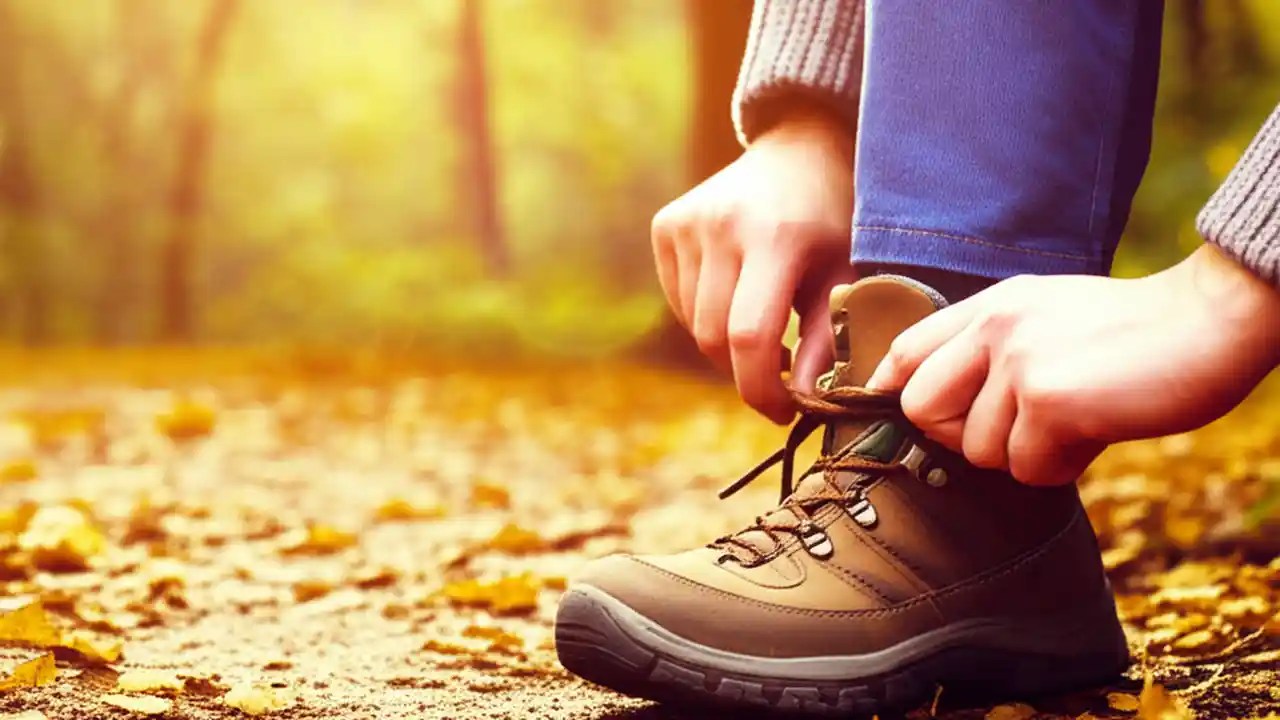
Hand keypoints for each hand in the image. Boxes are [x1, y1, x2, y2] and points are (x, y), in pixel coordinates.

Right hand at [651, 108, 855, 422]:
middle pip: (714, 336)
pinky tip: (740, 300)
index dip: (760, 388)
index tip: (784, 411)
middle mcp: (721, 225)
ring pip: (693, 323)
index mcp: (775, 237)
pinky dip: (706, 317)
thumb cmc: (837, 219)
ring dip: (727, 347)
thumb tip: (803, 400)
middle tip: (779, 385)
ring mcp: (687, 222)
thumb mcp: (848, 275)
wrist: (803, 147)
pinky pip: (679, 300)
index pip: (749, 335)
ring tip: (767, 334)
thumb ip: (827, 339)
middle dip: (744, 375)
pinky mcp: (666, 225)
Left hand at [867, 246, 1279, 484]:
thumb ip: (998, 347)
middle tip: (1015, 433)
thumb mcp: (1051, 315)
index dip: (892, 390)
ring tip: (1074, 424)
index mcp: (992, 306)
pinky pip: (1025, 467)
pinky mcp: (1049, 399)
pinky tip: (1093, 436)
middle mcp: (994, 327)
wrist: (1211, 321)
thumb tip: (948, 407)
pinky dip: (1060, 467)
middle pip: (920, 409)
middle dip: (959, 438)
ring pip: (977, 450)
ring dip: (1025, 455)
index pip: (906, 349)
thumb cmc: (1137, 333)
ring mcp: (1018, 361)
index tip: (902, 417)